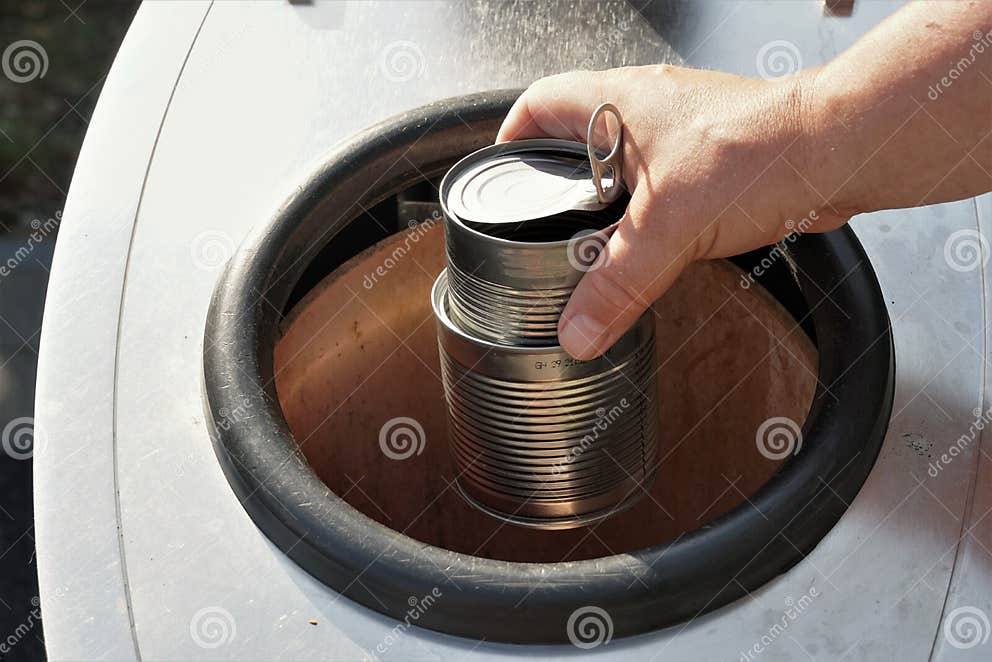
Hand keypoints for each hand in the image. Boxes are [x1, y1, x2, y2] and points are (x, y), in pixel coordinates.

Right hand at [497, 65, 847, 359]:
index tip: (501, 179)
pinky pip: (659, 183)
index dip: (511, 139)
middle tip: (541, 223)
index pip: (538, 104)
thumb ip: (618, 283)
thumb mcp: (670, 226)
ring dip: (604, 201)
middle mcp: (647, 108)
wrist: (839, 150)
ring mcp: (680, 131)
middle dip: (555, 181)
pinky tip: (648, 244)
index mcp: (619, 101)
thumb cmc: (761, 152)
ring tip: (591, 243)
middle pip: (574, 136)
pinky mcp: (710, 157)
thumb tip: (577, 330)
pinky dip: (645, 212)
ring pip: (621, 163)